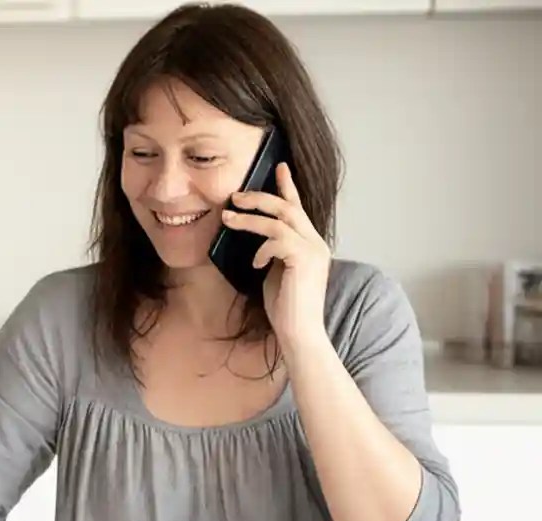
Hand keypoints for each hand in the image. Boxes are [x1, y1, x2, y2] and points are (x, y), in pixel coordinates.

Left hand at [221, 162, 330, 355]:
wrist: (299, 332)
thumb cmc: (285, 306)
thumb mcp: (276, 271)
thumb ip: (272, 251)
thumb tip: (255, 239)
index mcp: (310, 243)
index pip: (298, 208)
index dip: (288, 186)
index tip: (278, 167)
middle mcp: (315, 243)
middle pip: (288, 207)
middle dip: (260, 197)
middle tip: (236, 195)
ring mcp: (313, 250)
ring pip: (278, 221)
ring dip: (249, 219)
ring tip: (227, 219)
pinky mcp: (304, 260)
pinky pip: (277, 241)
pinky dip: (261, 249)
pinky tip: (255, 264)